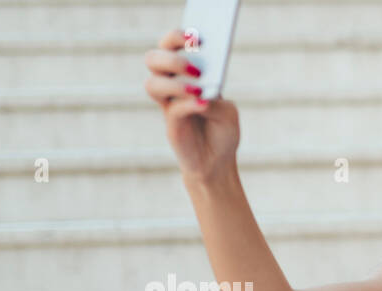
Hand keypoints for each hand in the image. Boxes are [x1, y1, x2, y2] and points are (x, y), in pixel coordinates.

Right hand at [143, 27, 240, 180]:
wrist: (218, 162)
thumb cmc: (222, 131)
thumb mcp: (228, 112)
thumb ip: (215, 98)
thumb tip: (202, 89)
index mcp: (187, 74)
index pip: (171, 45)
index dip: (177, 37)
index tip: (196, 37)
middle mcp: (172, 85)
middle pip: (153, 59)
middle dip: (171, 57)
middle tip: (194, 66)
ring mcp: (169, 104)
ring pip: (153, 83)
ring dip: (175, 83)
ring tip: (197, 88)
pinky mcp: (171, 124)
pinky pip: (172, 108)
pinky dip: (189, 104)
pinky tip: (204, 104)